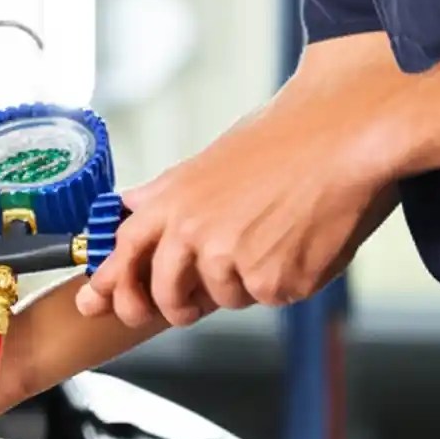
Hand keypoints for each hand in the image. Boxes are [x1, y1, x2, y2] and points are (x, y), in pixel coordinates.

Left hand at [75, 33, 406, 326]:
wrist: (344, 133)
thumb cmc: (283, 141)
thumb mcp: (206, 163)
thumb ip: (167, 195)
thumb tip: (130, 209)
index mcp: (171, 203)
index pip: (123, 253)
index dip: (108, 284)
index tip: (95, 303)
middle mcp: (192, 234)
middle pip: (166, 297)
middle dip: (178, 305)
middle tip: (196, 298)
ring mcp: (230, 261)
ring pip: (223, 299)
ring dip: (244, 282)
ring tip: (272, 235)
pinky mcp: (271, 281)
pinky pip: (268, 298)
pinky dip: (286, 279)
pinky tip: (299, 240)